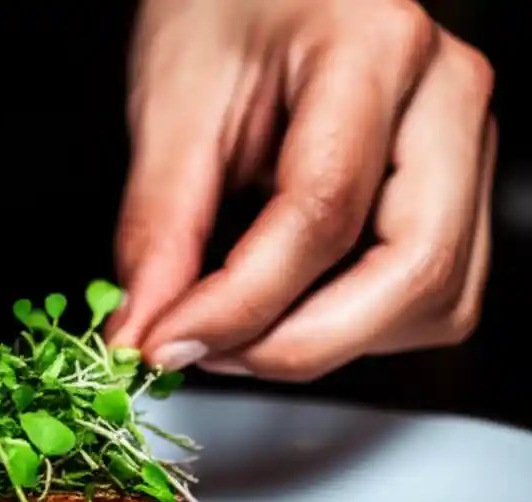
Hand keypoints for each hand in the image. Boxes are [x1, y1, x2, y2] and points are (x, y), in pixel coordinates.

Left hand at [107, 0, 495, 380]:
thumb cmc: (220, 10)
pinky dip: (355, 327)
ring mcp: (466, 145)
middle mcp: (446, 97)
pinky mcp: (457, 187)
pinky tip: (284, 307)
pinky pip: (432, 297)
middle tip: (205, 353)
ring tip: (235, 328)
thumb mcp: (170, 105)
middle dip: (299, 343)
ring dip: (329, 343)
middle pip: (413, 270)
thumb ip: (159, 227)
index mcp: (375, 49)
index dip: (239, 301)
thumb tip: (148, 329)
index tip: (166, 341)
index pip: (323, 210)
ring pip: (434, 300)